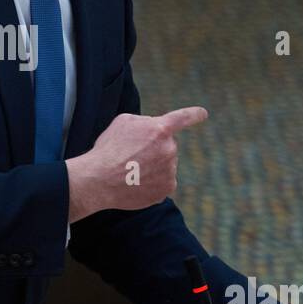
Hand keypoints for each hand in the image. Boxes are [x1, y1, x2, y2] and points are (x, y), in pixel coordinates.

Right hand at [65, 106, 207, 222]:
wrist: (99, 180)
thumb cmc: (108, 149)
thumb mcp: (123, 122)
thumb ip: (145, 121)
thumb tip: (155, 128)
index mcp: (160, 129)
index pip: (183, 118)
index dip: (194, 114)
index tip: (203, 113)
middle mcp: (169, 149)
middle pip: (167, 145)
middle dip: (154, 148)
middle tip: (131, 155)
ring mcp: (170, 171)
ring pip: (165, 165)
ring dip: (152, 165)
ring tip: (130, 170)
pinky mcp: (166, 189)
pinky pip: (163, 182)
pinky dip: (152, 182)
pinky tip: (135, 182)